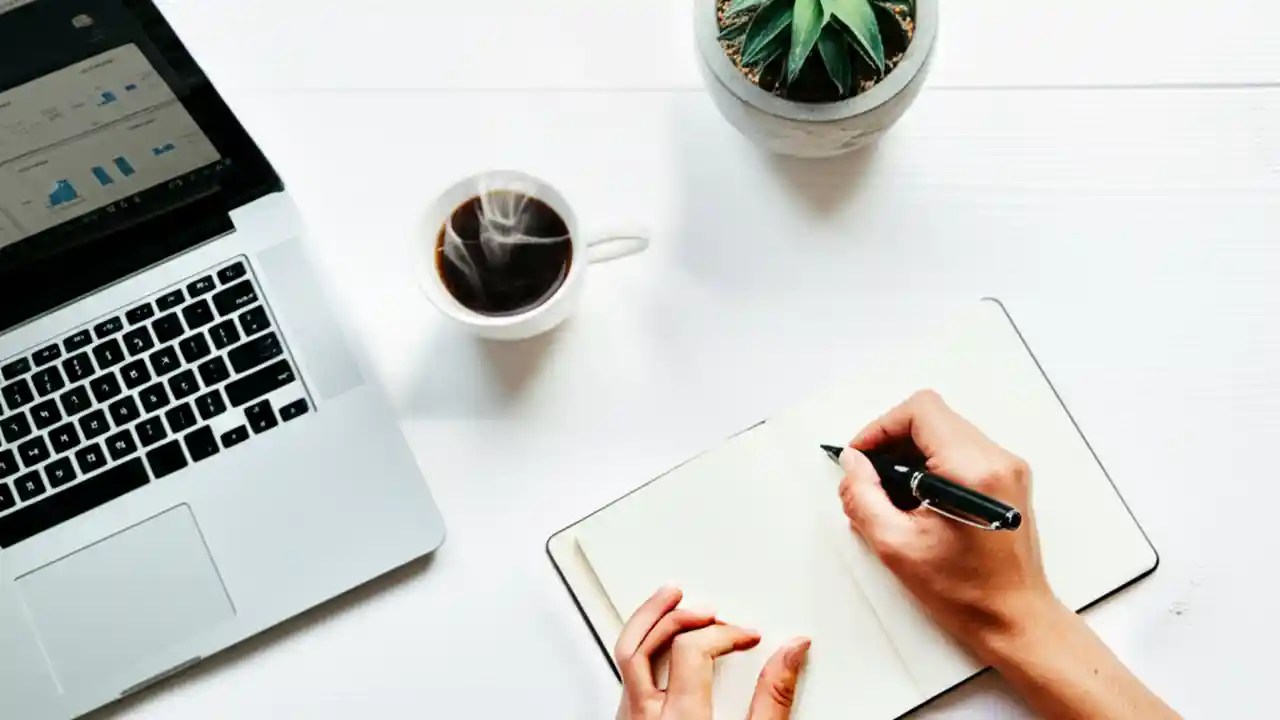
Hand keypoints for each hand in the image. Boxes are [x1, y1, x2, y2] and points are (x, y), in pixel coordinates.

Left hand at [615, 586, 810, 719]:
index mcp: (680, 719)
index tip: (748, 636)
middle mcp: (645, 718)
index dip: (725, 633)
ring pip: (625, 656)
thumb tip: (793, 651)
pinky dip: (641, 649)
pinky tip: (657, 643)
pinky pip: (625, 676)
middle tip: (701, 605)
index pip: (692, 649)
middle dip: (671, 614)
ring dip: (646, 623)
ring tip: (667, 602)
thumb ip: (773, 697)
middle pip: (642, 644)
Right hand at [837, 390, 1059, 656]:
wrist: (1014, 619)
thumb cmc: (966, 592)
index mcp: (972, 471)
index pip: (921, 411)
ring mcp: (1008, 469)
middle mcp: (997, 460)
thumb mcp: (896, 545)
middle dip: (893, 443)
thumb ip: (863, 496)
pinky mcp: (1009, 481)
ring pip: (946, 433)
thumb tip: (852, 463)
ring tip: (893, 497)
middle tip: (871, 478)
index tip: (862, 457)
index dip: (881, 427)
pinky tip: (918, 503)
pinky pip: (962, 452)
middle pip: (933, 419)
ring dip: (912, 456)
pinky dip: (933, 466)